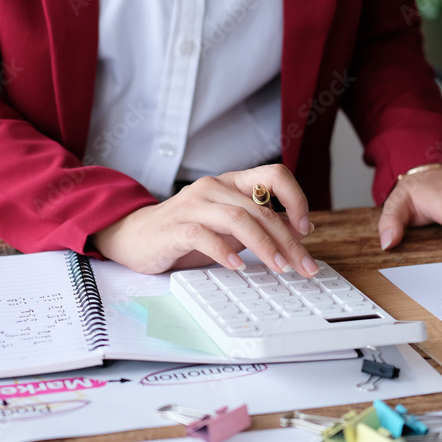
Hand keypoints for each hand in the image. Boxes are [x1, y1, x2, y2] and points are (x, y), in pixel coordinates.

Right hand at [91, 164, 318, 276]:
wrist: (135, 237)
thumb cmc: (185, 231)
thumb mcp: (228, 226)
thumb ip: (260, 223)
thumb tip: (301, 228)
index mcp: (231, 183)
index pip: (274, 174)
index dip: (295, 198)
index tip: (305, 229)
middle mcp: (213, 187)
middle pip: (260, 208)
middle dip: (287, 239)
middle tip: (303, 266)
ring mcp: (193, 205)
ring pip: (237, 218)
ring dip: (264, 245)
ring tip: (279, 267)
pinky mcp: (175, 227)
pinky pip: (204, 235)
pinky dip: (224, 252)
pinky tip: (237, 267)